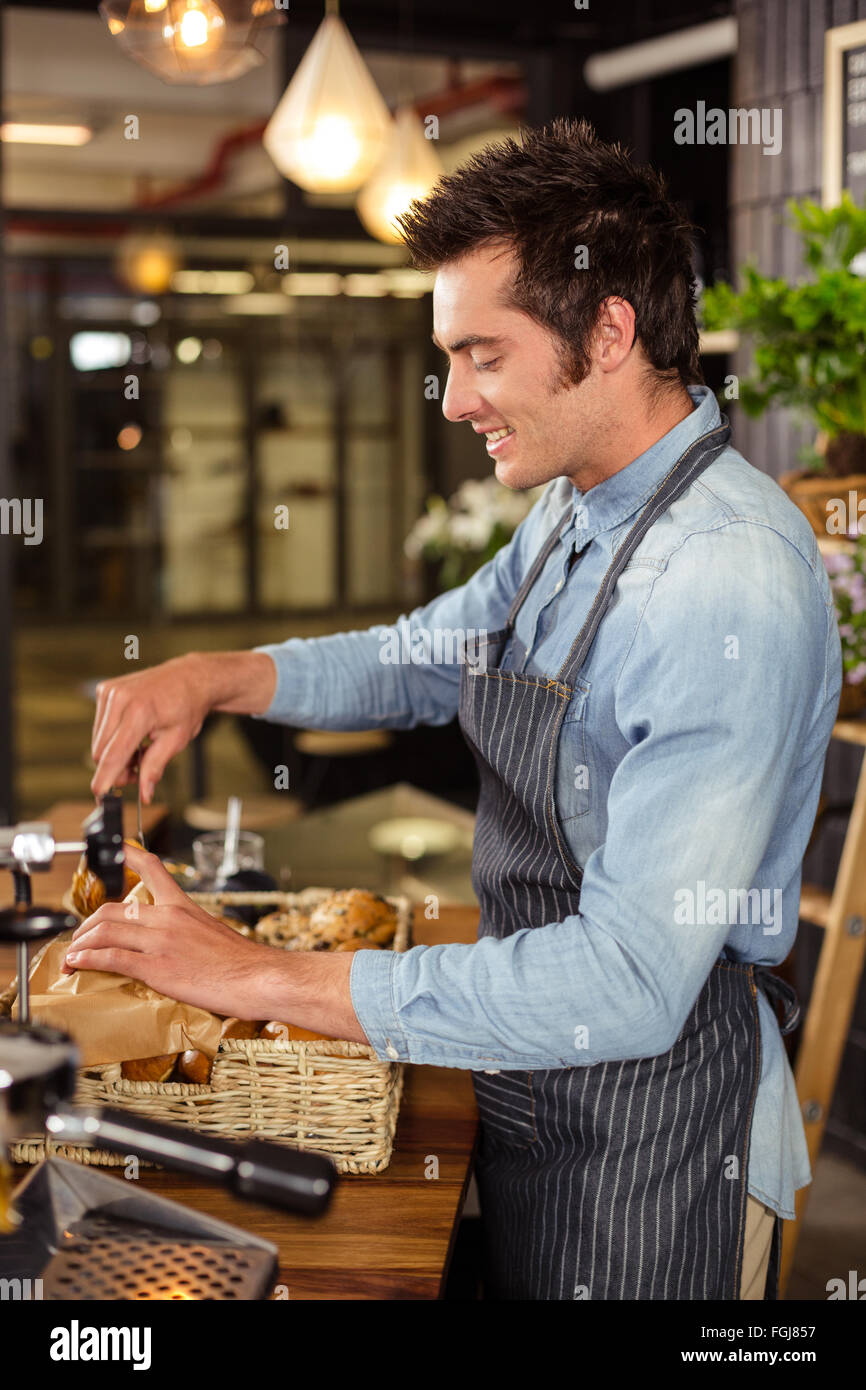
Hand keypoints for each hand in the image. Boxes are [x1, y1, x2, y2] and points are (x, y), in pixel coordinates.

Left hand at [61, 844, 288, 1019]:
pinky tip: (78, 964)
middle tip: (80, 936)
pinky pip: (111, 957)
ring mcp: (160, 941)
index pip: (153, 870)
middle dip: (87, 923)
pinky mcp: (156, 966)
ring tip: (73, 953)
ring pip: (106, 931)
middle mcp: (168, 917)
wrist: (257, 977)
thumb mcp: (214, 932)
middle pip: (113, 909)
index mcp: (183, 906)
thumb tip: (176, 940)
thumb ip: (189, 930)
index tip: (118, 848)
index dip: (130, 856)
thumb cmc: (242, 961)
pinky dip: (88, 959)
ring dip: (82, 943)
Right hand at [90, 655, 212, 802]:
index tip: (101, 798)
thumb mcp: (176, 740)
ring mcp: (110, 692)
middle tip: (138, 771)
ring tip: (140, 748)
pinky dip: (113, 737)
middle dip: (116, 768)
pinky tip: (133, 734)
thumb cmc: (187, 706)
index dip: (105, 780)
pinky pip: (100, 726)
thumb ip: (155, 768)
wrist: (189, 677)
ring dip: (114, 754)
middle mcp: (120, 699)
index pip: (113, 755)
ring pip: (98, 741)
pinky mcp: (105, 690)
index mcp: (140, 712)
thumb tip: (144, 794)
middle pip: (101, 751)